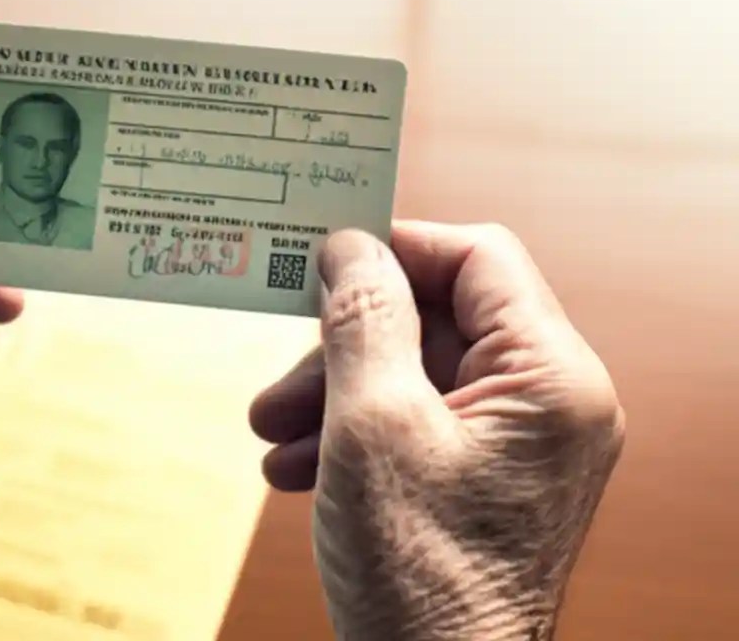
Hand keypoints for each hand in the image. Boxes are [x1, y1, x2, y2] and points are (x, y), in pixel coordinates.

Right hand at [249, 222, 624, 639]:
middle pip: (436, 321)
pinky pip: (418, 426)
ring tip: (272, 436)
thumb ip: (362, 319)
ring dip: (334, 395)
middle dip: (343, 346)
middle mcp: (551, 406)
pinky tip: (297, 469)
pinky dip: (354, 435)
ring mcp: (521, 448)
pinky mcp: (487, 483)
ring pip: (416, 376)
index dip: (394, 249)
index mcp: (551, 379)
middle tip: (278, 386)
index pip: (479, 258)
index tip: (320, 260)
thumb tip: (351, 246)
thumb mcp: (371, 424)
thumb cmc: (419, 576)